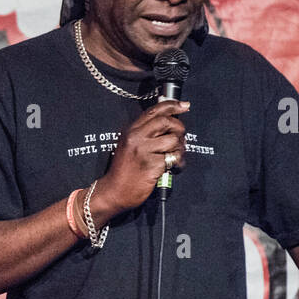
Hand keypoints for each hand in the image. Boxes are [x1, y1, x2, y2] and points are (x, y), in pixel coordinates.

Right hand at [93, 100, 188, 214]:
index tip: (184, 106)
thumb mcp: (129, 146)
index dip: (172, 106)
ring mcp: (143, 151)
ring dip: (179, 149)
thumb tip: (169, 121)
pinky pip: (173, 158)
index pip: (154, 111)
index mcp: (131, 131)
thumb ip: (145, 133)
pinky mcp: (152, 165)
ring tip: (173, 157)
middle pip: (166, 122)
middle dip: (179, 129)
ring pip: (173, 140)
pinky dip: (177, 164)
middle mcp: (136, 137)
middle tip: (179, 139)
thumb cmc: (124, 170)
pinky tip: (171, 169)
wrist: (114, 192)